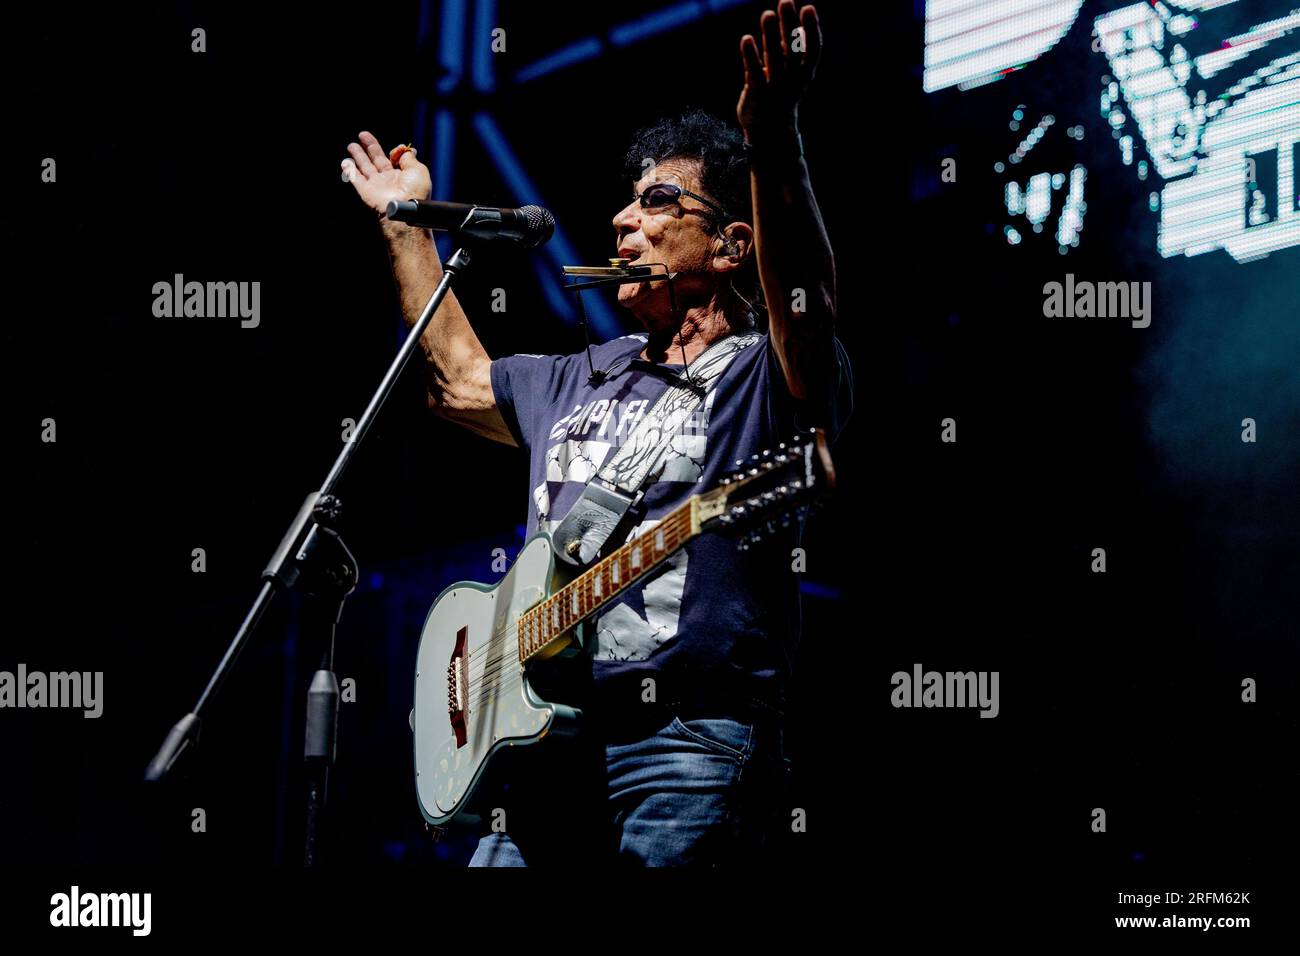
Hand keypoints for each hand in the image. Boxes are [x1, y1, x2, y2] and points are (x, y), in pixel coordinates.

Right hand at [340, 130, 431, 218]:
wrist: (405, 210)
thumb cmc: (415, 191)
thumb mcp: (418, 169)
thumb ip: (408, 157)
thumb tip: (404, 149)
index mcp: (403, 176)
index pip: (395, 159)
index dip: (395, 152)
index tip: (396, 150)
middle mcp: (389, 180)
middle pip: (377, 160)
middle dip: (370, 147)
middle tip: (362, 135)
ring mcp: (377, 186)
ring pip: (365, 168)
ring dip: (358, 156)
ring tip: (351, 146)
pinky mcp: (366, 192)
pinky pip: (356, 180)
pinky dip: (350, 171)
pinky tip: (345, 163)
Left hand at [737, 1, 821, 139]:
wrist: (771, 132)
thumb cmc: (781, 95)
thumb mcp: (791, 73)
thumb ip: (791, 48)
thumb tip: (796, 19)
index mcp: (804, 73)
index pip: (812, 49)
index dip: (812, 29)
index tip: (808, 8)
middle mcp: (792, 79)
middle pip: (792, 48)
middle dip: (789, 25)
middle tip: (785, 1)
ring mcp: (775, 87)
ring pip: (773, 58)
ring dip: (770, 35)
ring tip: (767, 14)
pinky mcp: (757, 94)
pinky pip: (754, 72)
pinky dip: (750, 56)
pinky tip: (746, 39)